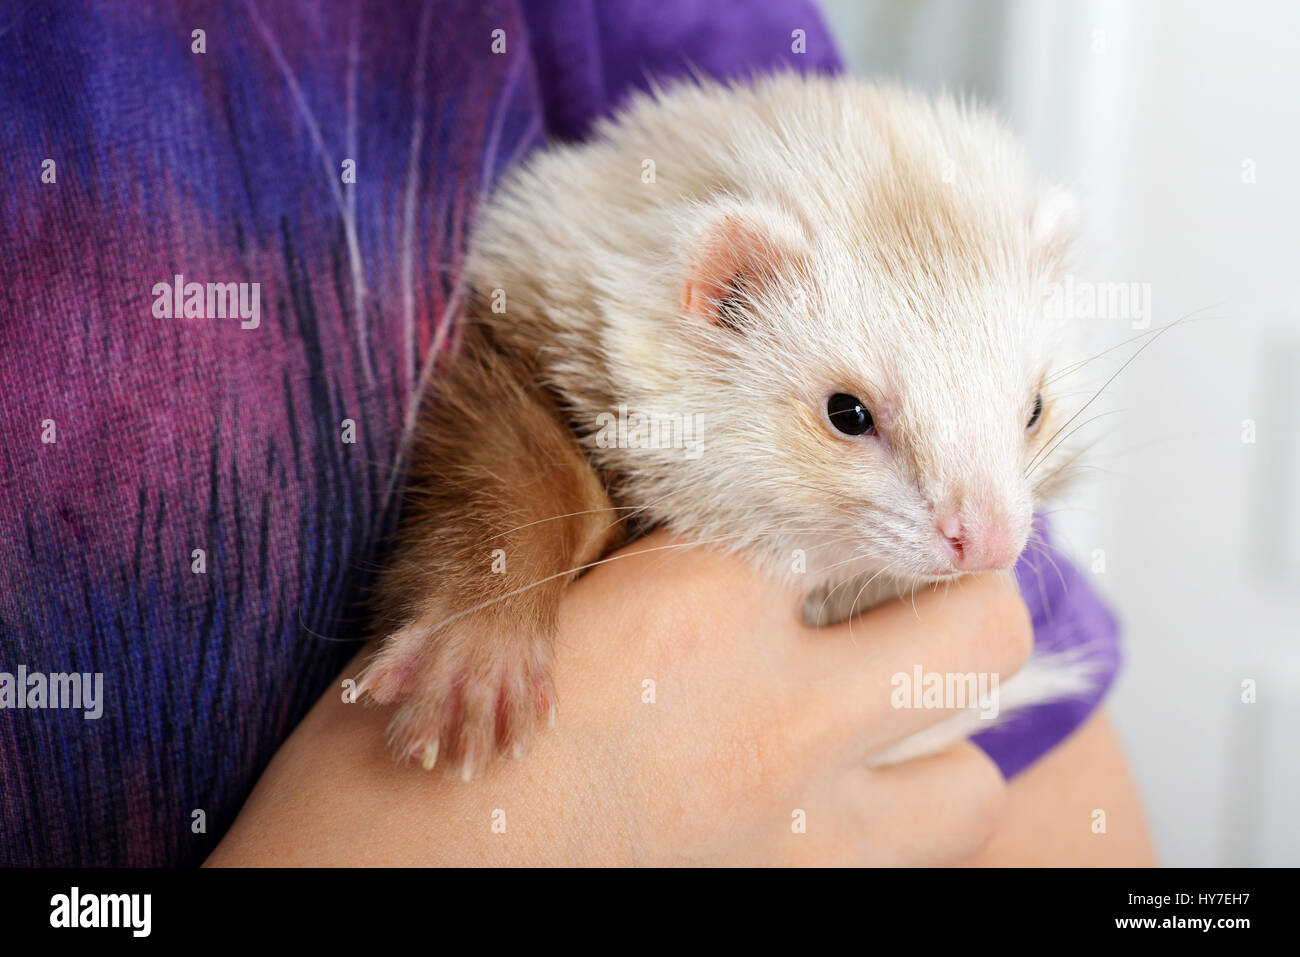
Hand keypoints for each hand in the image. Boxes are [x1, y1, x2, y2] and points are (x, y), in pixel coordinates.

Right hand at [206, 531, 1032, 865]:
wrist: (374, 899)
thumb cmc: (405, 758)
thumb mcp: (521, 609)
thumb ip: (650, 571)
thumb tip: (727, 553)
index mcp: (706, 605)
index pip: (853, 517)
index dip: (847, 508)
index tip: (838, 518)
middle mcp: (783, 719)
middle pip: (979, 629)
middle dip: (963, 599)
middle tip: (911, 595)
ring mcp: (801, 838)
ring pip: (971, 782)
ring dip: (935, 747)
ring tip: (870, 724)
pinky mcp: (789, 912)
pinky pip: (908, 868)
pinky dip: (883, 828)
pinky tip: (816, 805)